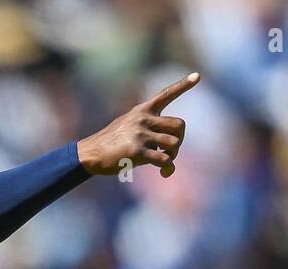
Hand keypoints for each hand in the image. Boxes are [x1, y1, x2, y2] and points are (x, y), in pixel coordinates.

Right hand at [77, 72, 198, 177]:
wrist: (90, 154)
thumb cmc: (110, 143)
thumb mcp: (127, 125)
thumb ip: (147, 127)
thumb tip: (168, 146)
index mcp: (142, 110)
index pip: (166, 94)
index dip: (183, 85)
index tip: (197, 76)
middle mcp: (143, 119)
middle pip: (179, 125)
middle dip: (179, 140)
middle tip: (169, 151)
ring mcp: (140, 135)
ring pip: (174, 144)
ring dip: (173, 156)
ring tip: (163, 162)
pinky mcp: (137, 151)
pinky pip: (164, 160)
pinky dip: (169, 168)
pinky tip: (164, 173)